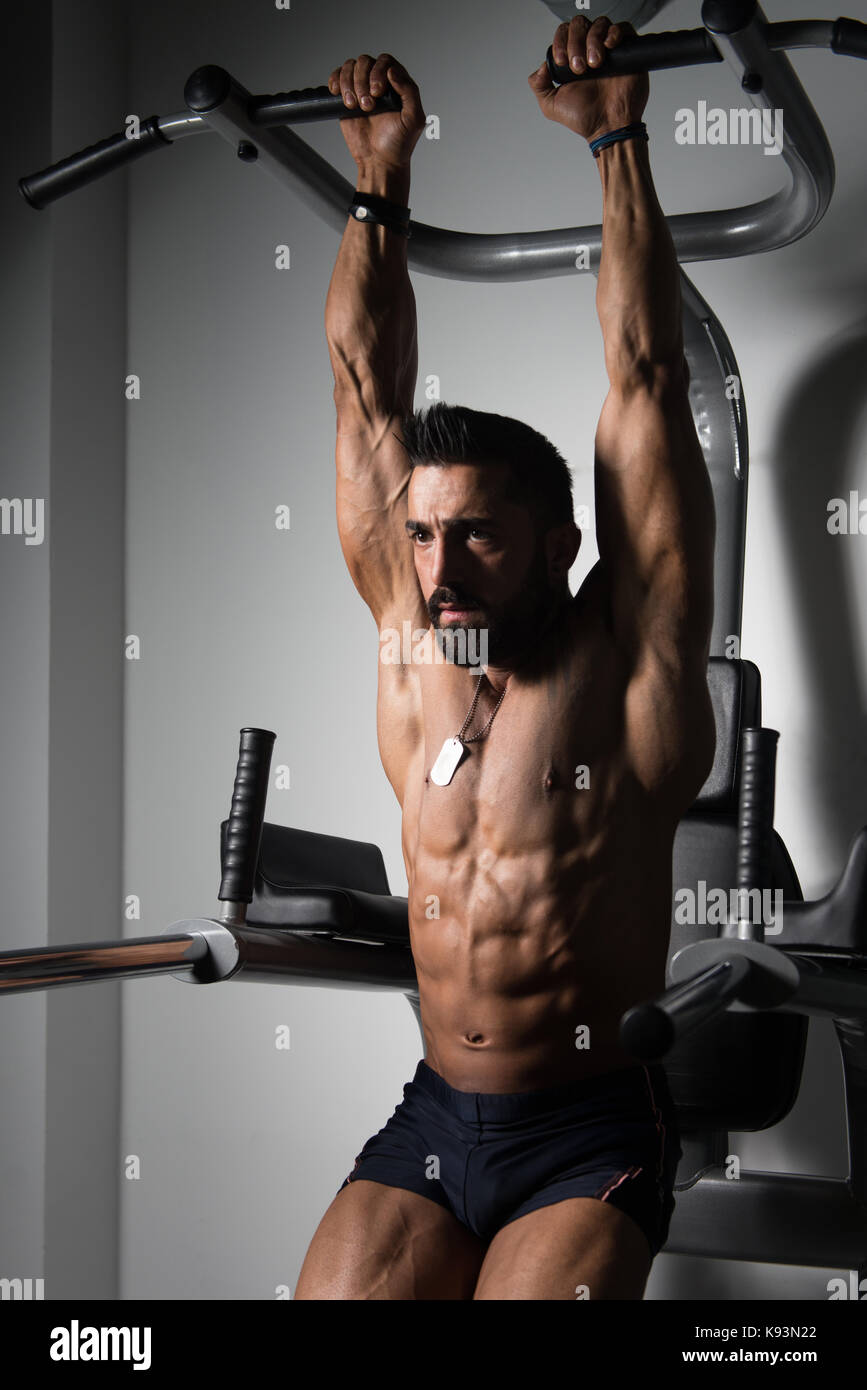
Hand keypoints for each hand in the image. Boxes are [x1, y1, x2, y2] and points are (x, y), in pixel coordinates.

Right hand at [328, 53, 424, 170]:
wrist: (379, 162)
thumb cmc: (398, 144)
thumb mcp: (414, 119)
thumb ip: (409, 92)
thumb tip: (393, 70)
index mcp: (398, 84)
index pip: (385, 61)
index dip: (378, 72)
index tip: (377, 93)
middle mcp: (379, 83)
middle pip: (365, 62)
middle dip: (362, 81)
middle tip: (367, 105)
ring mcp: (362, 89)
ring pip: (350, 67)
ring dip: (348, 83)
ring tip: (354, 106)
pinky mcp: (347, 97)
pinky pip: (337, 76)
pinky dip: (335, 80)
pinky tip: (337, 93)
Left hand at [528, 16, 648, 143]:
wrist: (609, 126)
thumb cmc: (585, 118)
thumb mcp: (552, 106)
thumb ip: (539, 86)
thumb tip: (541, 67)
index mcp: (572, 59)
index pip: (564, 33)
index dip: (560, 42)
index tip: (561, 61)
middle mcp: (589, 51)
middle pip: (579, 25)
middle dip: (575, 42)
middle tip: (579, 68)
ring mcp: (609, 50)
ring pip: (598, 24)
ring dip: (592, 40)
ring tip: (595, 64)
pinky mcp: (627, 51)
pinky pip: (621, 27)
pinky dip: (613, 33)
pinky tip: (609, 47)